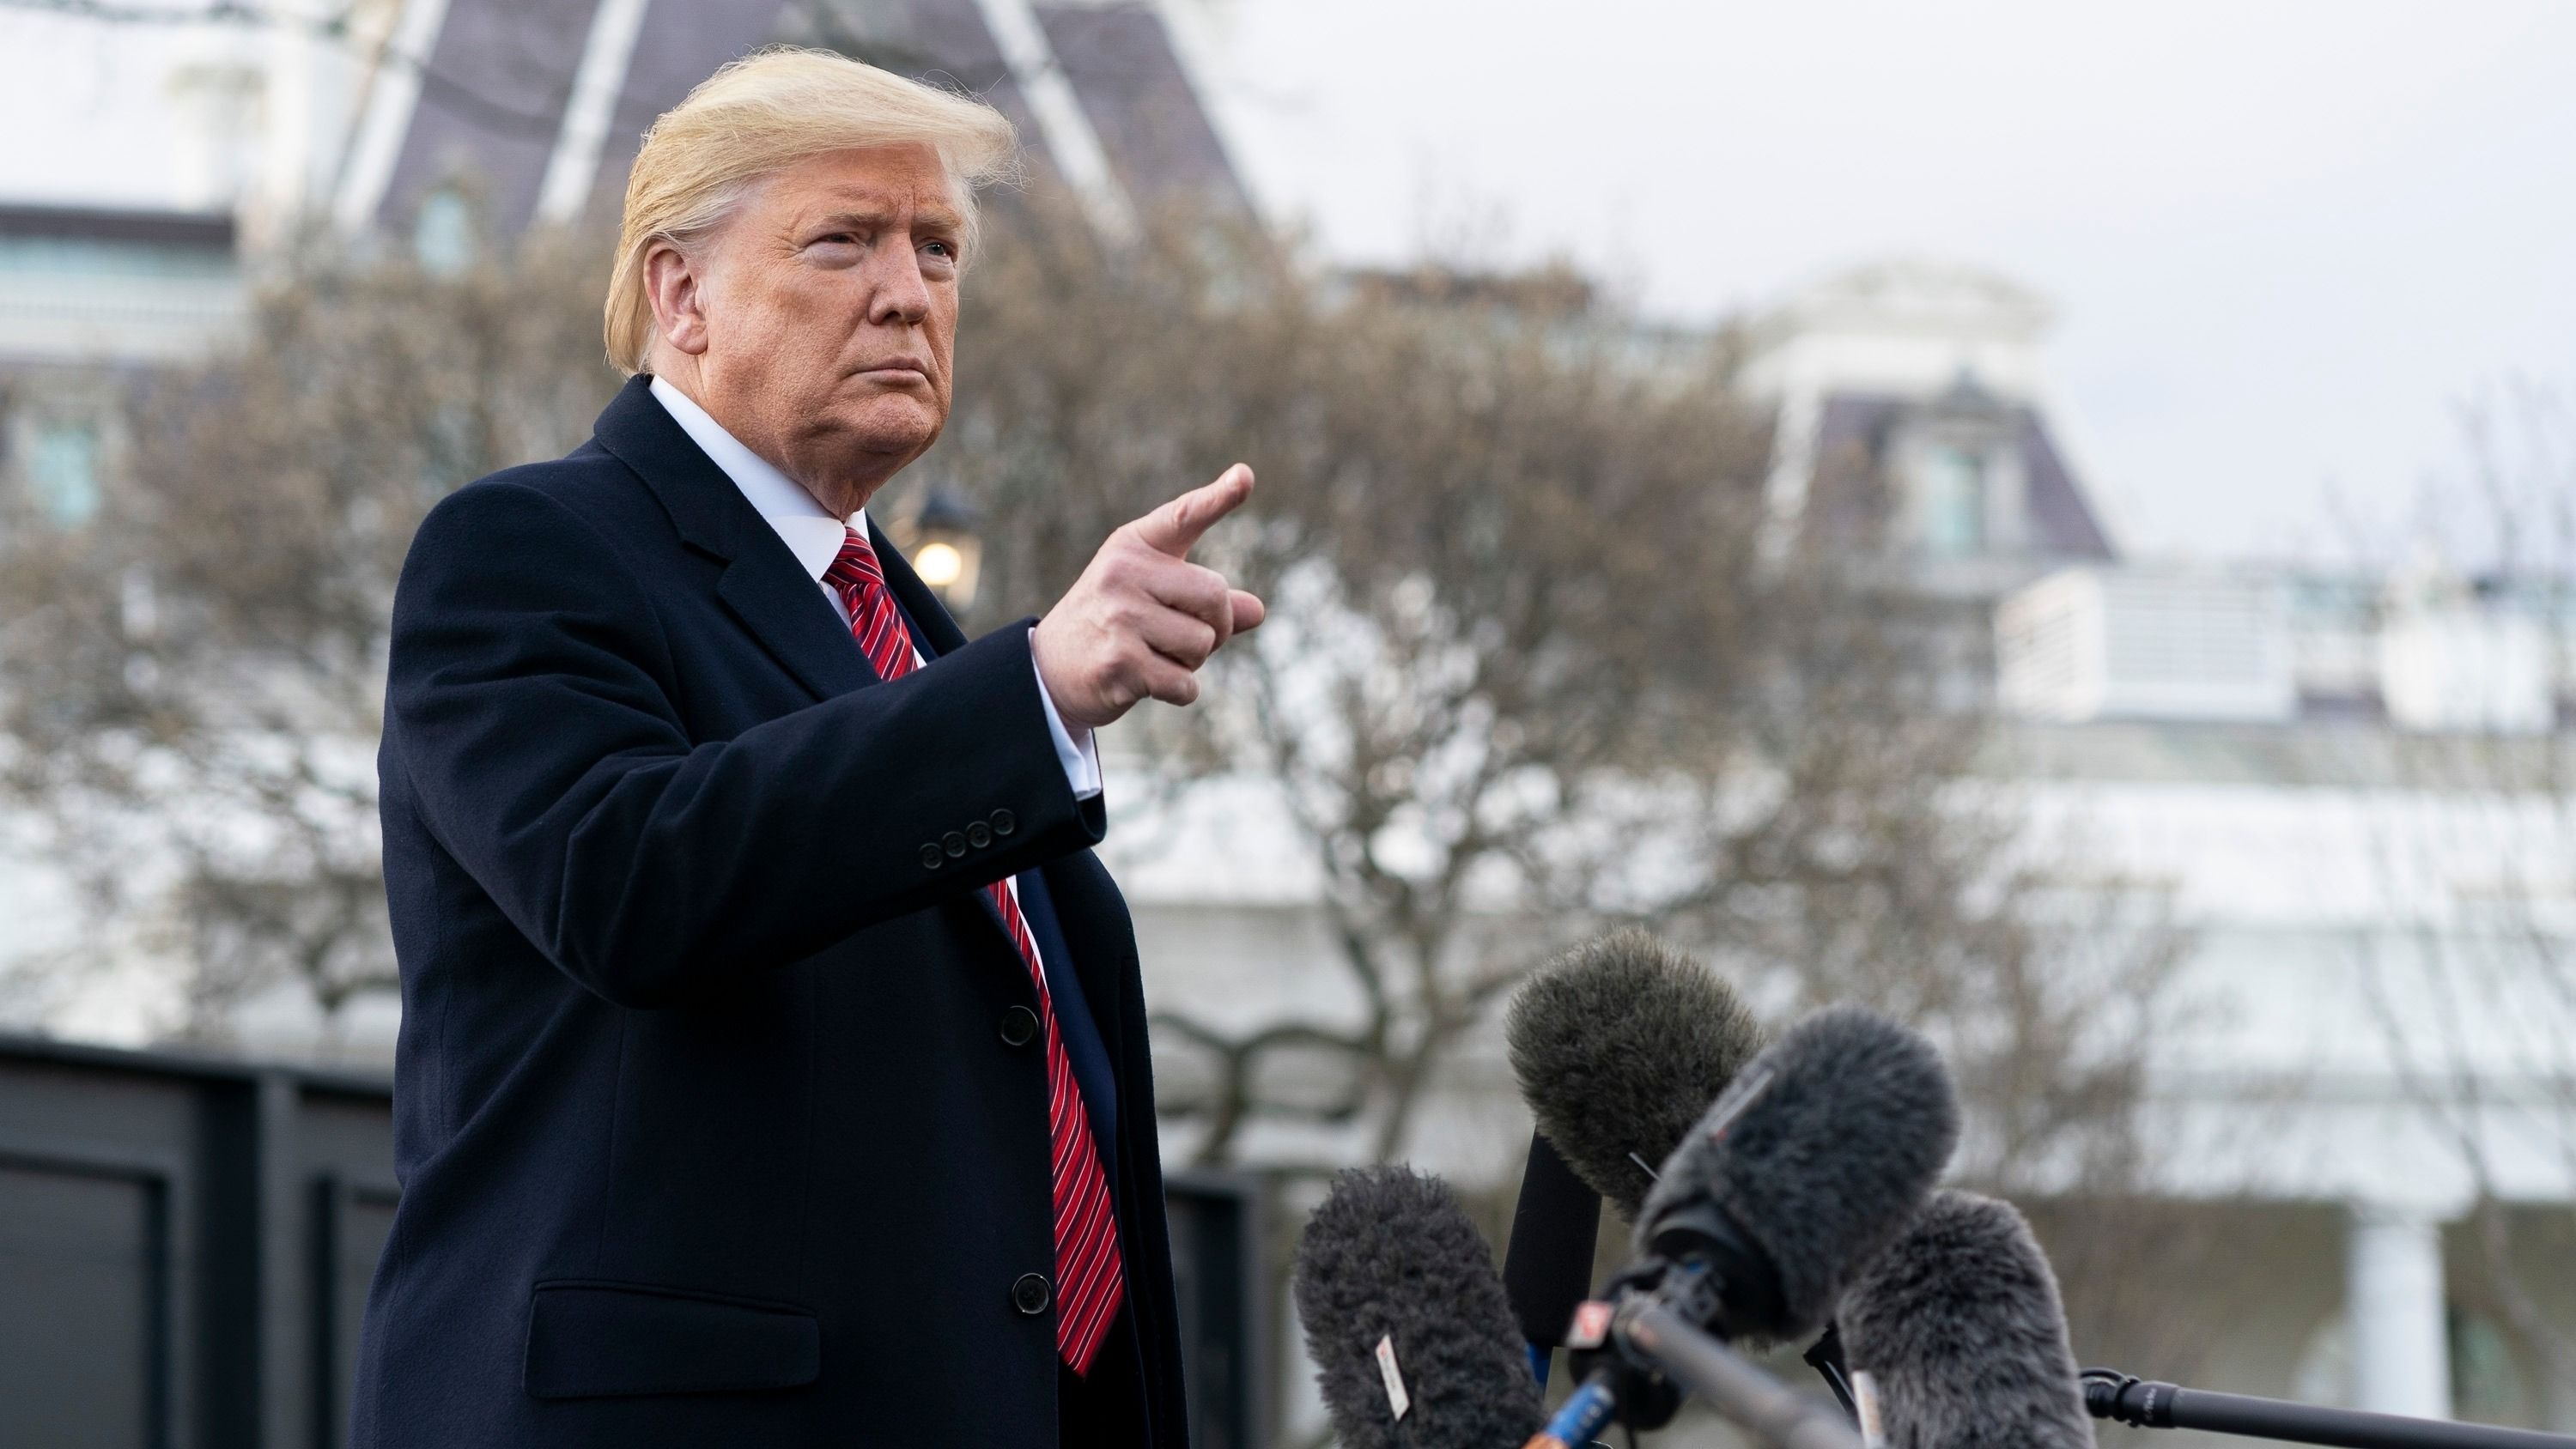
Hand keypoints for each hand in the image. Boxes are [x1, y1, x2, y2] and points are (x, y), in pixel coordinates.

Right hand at [1032, 464, 1267, 729]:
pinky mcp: (1119, 663)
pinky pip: (1185, 683)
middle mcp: (1123, 573)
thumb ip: (1204, 599)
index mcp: (1133, 546)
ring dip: (1191, 662)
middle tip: (1187, 637)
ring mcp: (1119, 617)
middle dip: (1216, 626)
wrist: (1050, 668)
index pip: (1183, 516)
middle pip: (1215, 597)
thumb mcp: (1153, 596)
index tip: (1245, 477)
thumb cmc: (1113, 623)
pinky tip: (1146, 681)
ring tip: (1154, 655)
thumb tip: (1257, 610)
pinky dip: (1179, 690)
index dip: (1218, 497)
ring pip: (1203, 644)